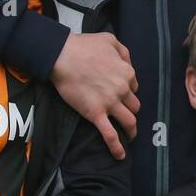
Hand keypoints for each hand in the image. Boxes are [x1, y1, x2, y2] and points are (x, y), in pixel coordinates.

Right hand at [52, 32, 139, 159]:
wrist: (62, 56)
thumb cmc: (83, 46)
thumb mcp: (110, 40)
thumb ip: (123, 51)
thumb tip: (127, 63)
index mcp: (127, 73)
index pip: (133, 87)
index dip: (128, 91)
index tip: (122, 95)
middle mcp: (122, 89)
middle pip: (133, 106)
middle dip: (131, 110)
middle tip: (125, 114)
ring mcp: (110, 103)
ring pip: (128, 121)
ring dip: (131, 130)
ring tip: (131, 135)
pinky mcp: (95, 114)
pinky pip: (110, 135)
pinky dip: (117, 147)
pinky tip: (120, 155)